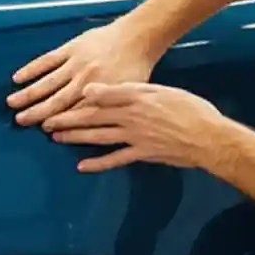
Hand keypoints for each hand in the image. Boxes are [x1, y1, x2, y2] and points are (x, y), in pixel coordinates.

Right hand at [7, 21, 159, 126]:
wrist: (138, 37)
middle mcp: (85, 81)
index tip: (43, 129)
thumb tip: (92, 123)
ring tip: (12, 102)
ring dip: (29, 93)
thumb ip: (108, 107)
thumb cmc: (136, 67)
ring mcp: (76, 64)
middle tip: (19, 121)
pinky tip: (18, 77)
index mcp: (99, 95)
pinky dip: (32, 69)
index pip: (74, 113)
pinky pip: (47, 60)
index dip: (58, 122)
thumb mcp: (128, 94)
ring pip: (48, 82)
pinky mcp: (71, 48)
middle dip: (36, 112)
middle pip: (56, 101)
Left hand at [43, 82, 228, 172]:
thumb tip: (93, 89)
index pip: (98, 97)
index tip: (57, 99)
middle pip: (93, 117)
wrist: (208, 136)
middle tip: (45, 122)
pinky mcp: (142, 154)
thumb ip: (126, 90)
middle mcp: (130, 116)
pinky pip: (115, 159)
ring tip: (56, 137)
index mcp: (135, 97)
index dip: (75, 99)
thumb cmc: (189, 108)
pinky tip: (81, 165)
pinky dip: (97, 163)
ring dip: (76, 137)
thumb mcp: (159, 89)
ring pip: (99, 136)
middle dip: (67, 119)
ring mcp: (135, 137)